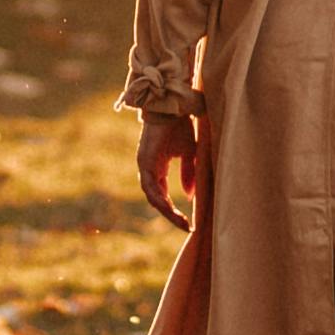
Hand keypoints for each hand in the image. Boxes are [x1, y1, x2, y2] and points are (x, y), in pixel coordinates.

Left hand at [135, 107, 200, 228]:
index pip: (162, 195)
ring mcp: (145, 166)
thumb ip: (188, 173)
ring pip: (153, 196)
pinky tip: (169, 208)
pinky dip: (159, 199)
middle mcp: (149, 169)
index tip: (188, 223)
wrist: (173, 106)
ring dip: (166, 211)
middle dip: (171, 215)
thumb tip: (189, 195)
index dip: (173, 210)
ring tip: (181, 222)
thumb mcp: (189, 153)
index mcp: (157, 167)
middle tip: (186, 227)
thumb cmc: (180, 126)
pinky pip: (150, 187)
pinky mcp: (145, 161)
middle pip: (157, 200)